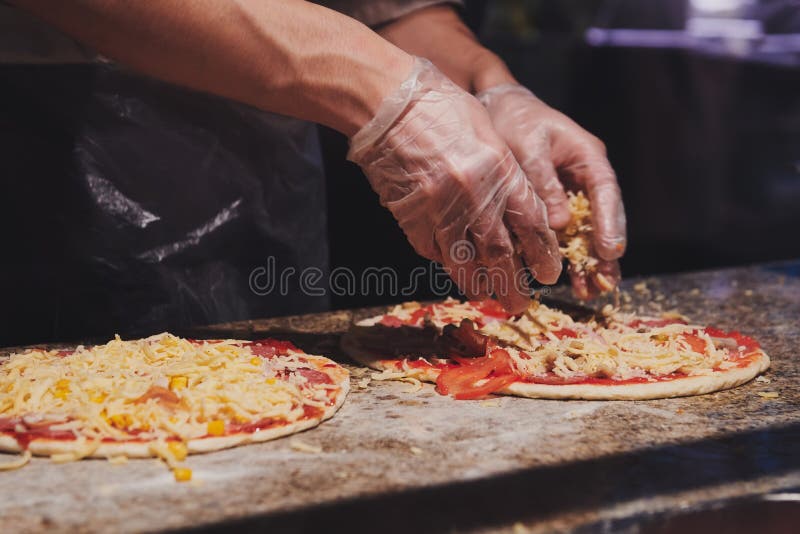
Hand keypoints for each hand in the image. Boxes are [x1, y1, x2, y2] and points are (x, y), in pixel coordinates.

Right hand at [348, 59, 561, 312]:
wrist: (390, 105)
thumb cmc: (442, 107)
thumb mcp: (488, 133)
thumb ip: (506, 172)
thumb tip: (520, 211)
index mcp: (500, 170)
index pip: (531, 224)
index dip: (542, 254)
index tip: (549, 273)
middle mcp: (474, 196)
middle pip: (501, 254)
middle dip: (513, 284)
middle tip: (520, 304)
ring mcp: (440, 210)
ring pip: (465, 262)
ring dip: (479, 284)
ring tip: (487, 298)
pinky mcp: (412, 217)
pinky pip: (433, 251)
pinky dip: (445, 263)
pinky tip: (454, 271)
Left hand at [477, 84, 626, 299]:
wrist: (496, 110)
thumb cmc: (513, 123)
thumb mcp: (527, 148)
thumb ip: (544, 184)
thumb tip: (560, 224)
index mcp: (588, 157)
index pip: (605, 192)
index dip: (609, 223)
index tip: (609, 251)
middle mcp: (586, 177)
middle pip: (603, 218)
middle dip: (605, 252)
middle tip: (605, 282)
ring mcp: (573, 193)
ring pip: (587, 230)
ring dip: (589, 259)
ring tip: (590, 290)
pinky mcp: (556, 205)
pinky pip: (567, 233)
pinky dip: (568, 254)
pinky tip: (570, 280)